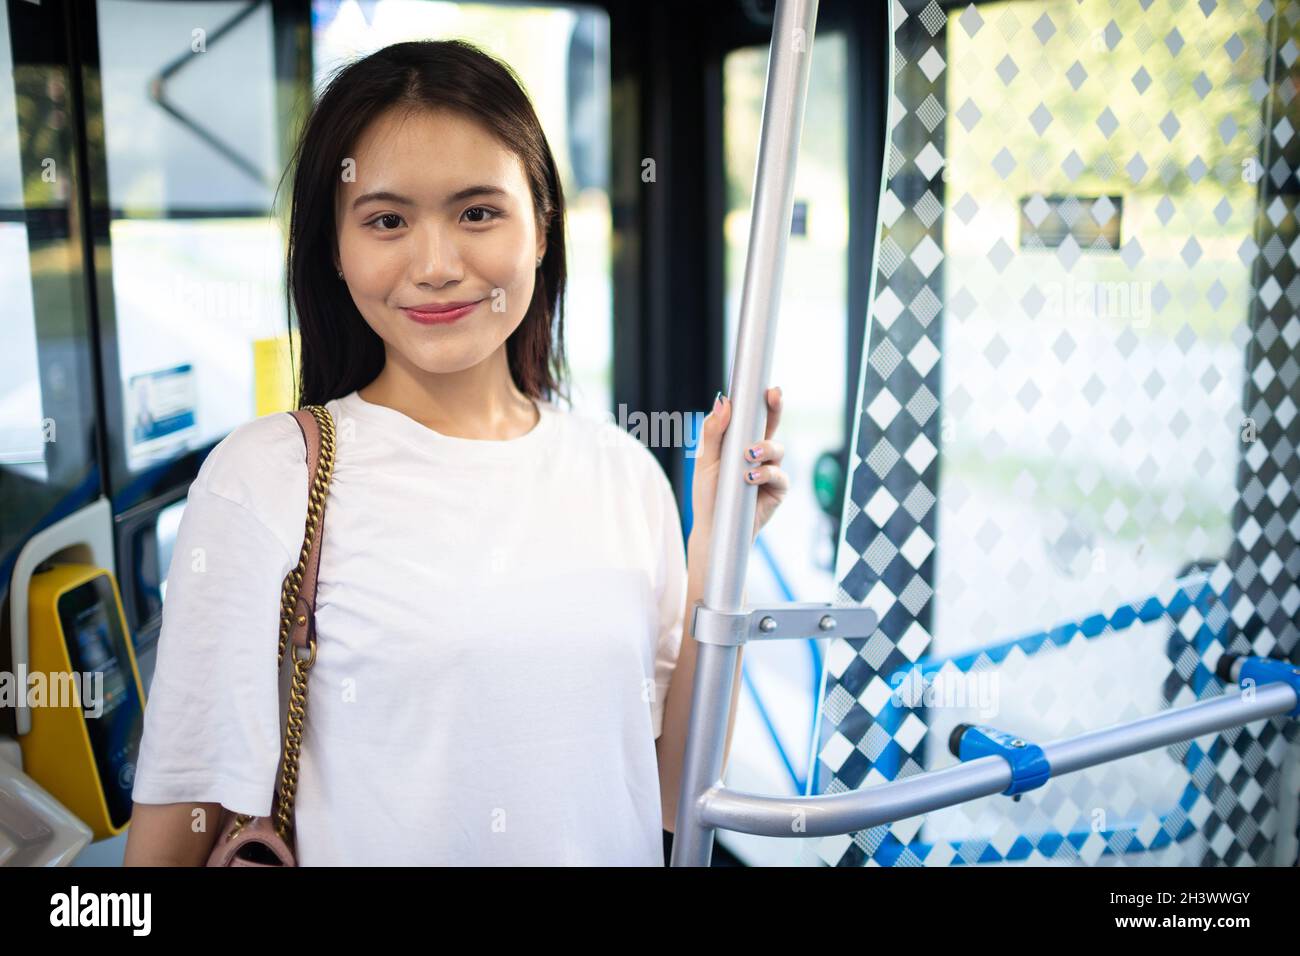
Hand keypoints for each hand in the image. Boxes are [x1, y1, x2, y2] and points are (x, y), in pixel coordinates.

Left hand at [690, 386, 787, 547]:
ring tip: (749, 456)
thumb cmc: (709, 493)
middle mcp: (759, 452)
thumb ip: (713, 432)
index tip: (766, 387)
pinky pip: (779, 475)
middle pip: (771, 425)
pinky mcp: (778, 489)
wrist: (714, 527)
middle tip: (774, 395)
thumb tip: (722, 400)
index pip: (754, 416)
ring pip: (777, 448)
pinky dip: (766, 474)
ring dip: (765, 448)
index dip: (762, 400)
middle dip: (775, 408)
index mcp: (741, 441)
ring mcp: (770, 469)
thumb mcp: (705, 460)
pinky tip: (751, 478)